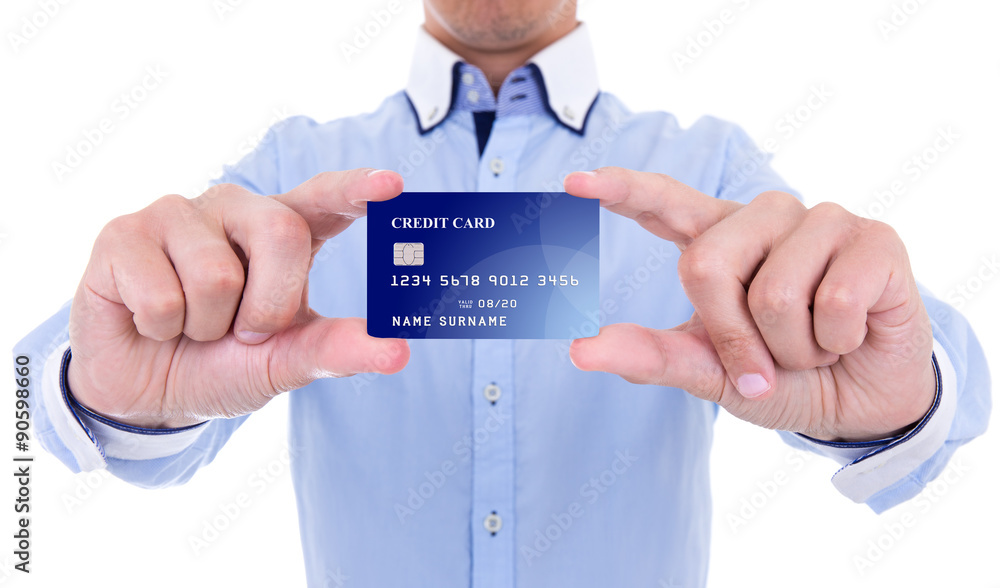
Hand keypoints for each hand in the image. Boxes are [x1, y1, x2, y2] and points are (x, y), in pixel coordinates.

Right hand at [67, 169, 409, 427]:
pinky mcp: (124, 232)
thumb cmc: (224, 363)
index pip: (324, 198)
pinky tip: (150, 320)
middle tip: (243, 331)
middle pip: (283, 232)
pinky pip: (162, 295)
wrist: (148, 391)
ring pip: (217, 275)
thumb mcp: (286, 361)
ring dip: (207, 325)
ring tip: (189, 324)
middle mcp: (236, 209)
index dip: (355, 189)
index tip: (392, 186)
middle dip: (270, 305)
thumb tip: (398, 351)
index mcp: (283, 230)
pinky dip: (161, 328)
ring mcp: (178, 214)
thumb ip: (337, 350)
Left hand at [565, 168, 935, 441]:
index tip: (575, 183)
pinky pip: (835, 301)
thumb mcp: (709, 373)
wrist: (859, 403)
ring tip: (816, 343)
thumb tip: (579, 350)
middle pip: (705, 265)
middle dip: (731, 335)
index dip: (622, 190)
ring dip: (792, 347)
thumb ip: (651, 356)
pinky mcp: (875, 238)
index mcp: (718, 238)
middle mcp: (765, 216)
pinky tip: (852, 335)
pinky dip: (837, 341)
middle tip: (767, 359)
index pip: (665, 202)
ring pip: (775, 293)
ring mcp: (821, 220)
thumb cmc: (780, 377)